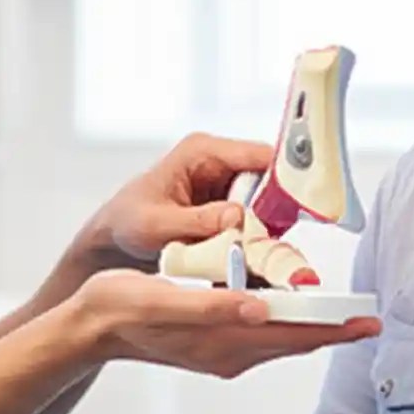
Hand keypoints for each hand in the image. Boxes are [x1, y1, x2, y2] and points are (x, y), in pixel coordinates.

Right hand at [72, 269, 379, 378]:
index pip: (292, 337)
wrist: (89, 325)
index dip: (332, 328)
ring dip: (309, 323)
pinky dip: (282, 319)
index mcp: (221, 342)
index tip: (366, 320)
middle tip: (366, 314)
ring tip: (338, 308)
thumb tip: (259, 308)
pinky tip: (286, 303)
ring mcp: (221, 351)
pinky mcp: (213, 342)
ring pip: (280, 338)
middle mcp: (228, 352)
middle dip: (331, 327)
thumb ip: (211, 306)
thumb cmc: (120, 306)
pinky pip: (261, 334)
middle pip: (294, 341)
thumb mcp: (162, 299)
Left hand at [75, 133, 272, 271]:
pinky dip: (259, 240)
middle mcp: (218, 163)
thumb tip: (236, 216)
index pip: (259, 155)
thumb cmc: (125, 223)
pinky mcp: (228, 209)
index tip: (300, 206)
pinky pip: (257, 221)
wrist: (113, 243)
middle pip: (269, 181)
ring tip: (269, 256)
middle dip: (278, 213)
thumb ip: (196, 221)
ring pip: (268, 204)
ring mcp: (226, 187)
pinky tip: (258, 261)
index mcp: (201, 152)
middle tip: (279, 243)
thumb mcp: (156, 225)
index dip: (285, 178)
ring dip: (270, 230)